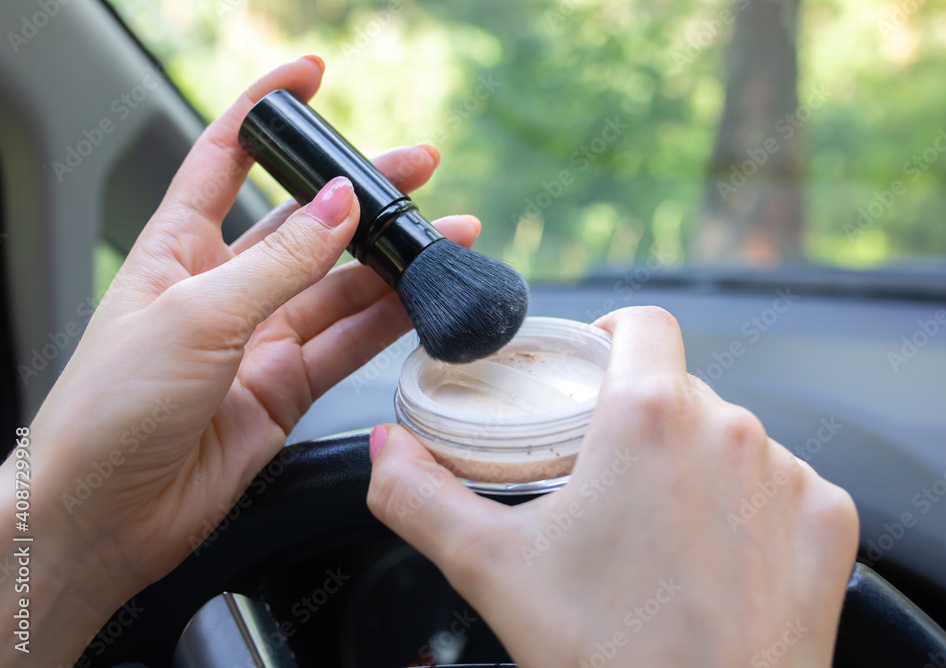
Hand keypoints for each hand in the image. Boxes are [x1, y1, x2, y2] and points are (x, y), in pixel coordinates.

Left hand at [0, 56, 479, 663]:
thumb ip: (279, 263)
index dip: (268, 113)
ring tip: (446, 239)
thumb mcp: (196, 315)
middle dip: (360, 194)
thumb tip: (340, 205)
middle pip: (304, 224)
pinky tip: (420, 300)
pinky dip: (386, 323)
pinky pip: (346, 344)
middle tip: (418, 171)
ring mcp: (258, 339)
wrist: (105, 514)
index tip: (310, 79)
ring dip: (390, 264)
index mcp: (178, 250)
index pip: (225, 157)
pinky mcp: (285, 388)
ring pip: (338, 287)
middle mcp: (223, 289)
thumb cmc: (110, 409)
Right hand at [368, 306, 858, 666]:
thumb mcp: (491, 568)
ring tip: (660, 532)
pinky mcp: (828, 521)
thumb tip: (387, 450)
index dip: (611, 335)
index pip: (641, 322)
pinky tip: (718, 557)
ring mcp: (787, 474)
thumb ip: (420, 495)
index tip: (592, 369)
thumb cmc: (605, 655)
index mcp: (648, 416)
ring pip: (730, 435)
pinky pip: (782, 483)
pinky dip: (750, 505)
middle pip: (680, 387)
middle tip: (606, 481)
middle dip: (641, 419)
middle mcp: (729, 429)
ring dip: (695, 464)